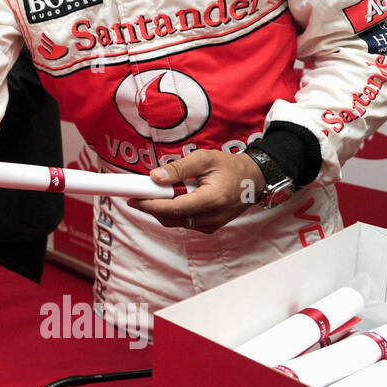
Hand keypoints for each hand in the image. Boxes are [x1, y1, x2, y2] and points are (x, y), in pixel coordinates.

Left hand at [129, 149, 266, 232]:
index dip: (150, 205)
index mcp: (211, 199)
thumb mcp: (204, 159)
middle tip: (138, 192)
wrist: (254, 179)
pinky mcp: (210, 228)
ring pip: (175, 222)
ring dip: (161, 209)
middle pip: (171, 217)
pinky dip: (173, 213)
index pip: (173, 208)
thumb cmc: (230, 167)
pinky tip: (172, 199)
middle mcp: (212, 217)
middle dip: (152, 206)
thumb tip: (155, 177)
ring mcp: (212, 225)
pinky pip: (184, 223)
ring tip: (155, 192)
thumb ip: (179, 168)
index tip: (132, 198)